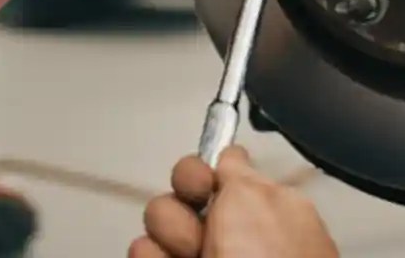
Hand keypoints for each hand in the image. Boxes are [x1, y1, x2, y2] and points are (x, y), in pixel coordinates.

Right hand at [131, 146, 338, 257]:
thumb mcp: (262, 199)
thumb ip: (239, 170)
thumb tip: (229, 155)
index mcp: (259, 208)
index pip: (211, 174)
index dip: (199, 174)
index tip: (204, 186)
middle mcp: (227, 236)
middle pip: (175, 199)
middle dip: (180, 209)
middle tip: (207, 232)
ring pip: (154, 231)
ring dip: (168, 236)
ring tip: (194, 256)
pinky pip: (142, 255)